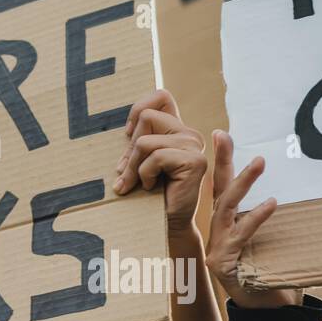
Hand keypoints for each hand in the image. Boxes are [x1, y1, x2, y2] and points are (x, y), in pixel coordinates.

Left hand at [114, 90, 206, 235]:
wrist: (166, 224)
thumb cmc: (149, 195)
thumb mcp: (138, 163)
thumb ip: (138, 143)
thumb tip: (126, 130)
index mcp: (176, 130)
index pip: (160, 96)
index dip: (138, 109)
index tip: (128, 135)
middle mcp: (188, 134)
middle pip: (146, 118)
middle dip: (129, 149)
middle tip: (126, 174)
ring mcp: (195, 146)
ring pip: (145, 142)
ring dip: (133, 167)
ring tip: (138, 184)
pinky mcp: (195, 161)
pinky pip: (155, 157)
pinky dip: (145, 174)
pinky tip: (152, 186)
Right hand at [205, 130, 297, 308]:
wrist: (269, 312)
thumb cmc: (273, 275)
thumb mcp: (273, 241)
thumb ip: (271, 221)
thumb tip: (289, 190)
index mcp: (229, 227)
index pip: (222, 188)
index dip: (221, 161)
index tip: (220, 133)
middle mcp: (219, 235)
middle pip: (218, 193)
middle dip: (222, 163)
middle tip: (227, 137)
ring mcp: (217, 250)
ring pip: (225, 210)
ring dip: (242, 184)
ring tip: (259, 162)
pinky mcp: (223, 265)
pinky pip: (239, 237)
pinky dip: (255, 219)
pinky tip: (270, 203)